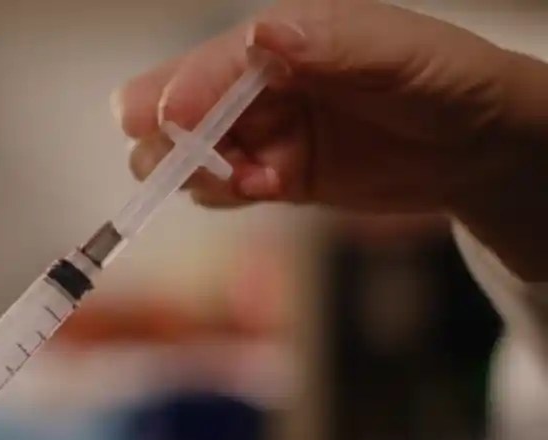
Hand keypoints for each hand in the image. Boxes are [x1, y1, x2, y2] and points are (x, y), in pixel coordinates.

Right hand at [117, 0, 547, 277]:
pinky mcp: (272, 176)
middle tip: (195, 162)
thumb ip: (333, 43)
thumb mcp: (400, 54)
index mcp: (283, 38)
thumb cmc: (448, 79)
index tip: (170, 121)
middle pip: (173, 106)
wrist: (481, 146)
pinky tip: (267, 191)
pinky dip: (226, 196)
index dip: (184, 89)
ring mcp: (261, 132)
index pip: (210, 62)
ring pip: (187, 155)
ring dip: (198, 174)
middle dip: (167, 136)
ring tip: (251, 182)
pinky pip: (221, 190)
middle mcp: (257, 82)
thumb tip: (263, 34)